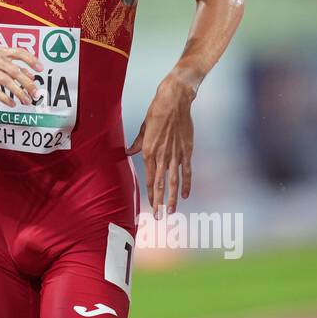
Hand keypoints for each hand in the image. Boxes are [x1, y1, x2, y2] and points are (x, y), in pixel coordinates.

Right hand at [0, 48, 42, 105]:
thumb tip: (31, 77)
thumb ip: (14, 68)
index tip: (40, 69)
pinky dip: (5, 98)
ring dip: (18, 92)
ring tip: (26, 101)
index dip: (31, 60)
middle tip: (35, 93)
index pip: (19, 52)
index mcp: (0, 52)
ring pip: (6, 81)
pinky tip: (12, 104)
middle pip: (15, 70)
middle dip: (27, 83)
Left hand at [129, 71, 195, 217]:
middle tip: (160, 217)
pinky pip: (187, 170)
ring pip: (174, 181)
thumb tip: (129, 152)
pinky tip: (186, 194)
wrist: (174, 100)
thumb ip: (138, 142)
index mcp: (149, 150)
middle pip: (161, 184)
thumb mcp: (143, 127)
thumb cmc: (157, 111)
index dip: (151, 193)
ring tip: (172, 211)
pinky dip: (187, 183)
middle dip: (160, 202)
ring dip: (173, 197)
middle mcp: (161, 155)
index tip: (151, 206)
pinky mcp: (187, 149)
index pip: (150, 178)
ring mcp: (175, 153)